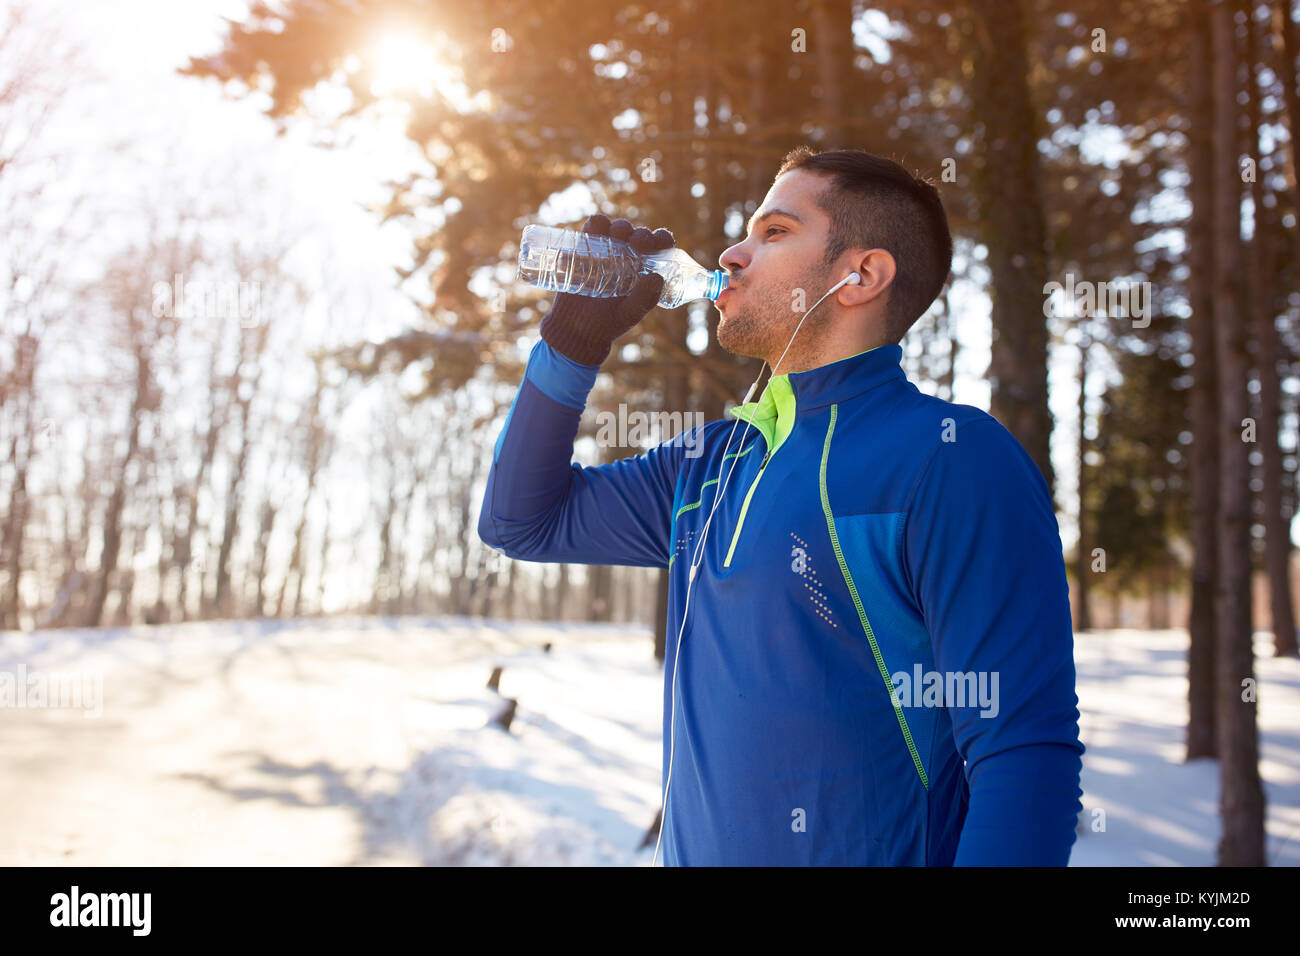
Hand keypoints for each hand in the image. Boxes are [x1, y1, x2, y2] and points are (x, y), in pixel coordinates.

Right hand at [539, 214, 674, 366]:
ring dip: (619, 227)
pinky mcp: (586, 248)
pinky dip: (595, 223)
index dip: (661, 240)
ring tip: (616, 236)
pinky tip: (595, 227)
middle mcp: (629, 257)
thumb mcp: (627, 315)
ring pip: (617, 228)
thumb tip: (657, 277)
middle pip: (639, 235)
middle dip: (640, 234)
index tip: (653, 245)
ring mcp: (608, 251)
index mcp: (645, 271)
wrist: (573, 328)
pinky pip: (593, 228)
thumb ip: (643, 299)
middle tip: (635, 243)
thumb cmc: (605, 324)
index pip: (660, 247)